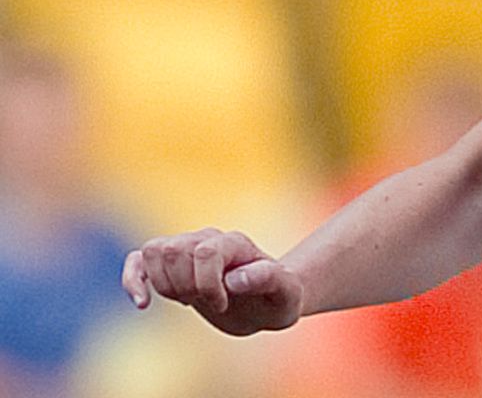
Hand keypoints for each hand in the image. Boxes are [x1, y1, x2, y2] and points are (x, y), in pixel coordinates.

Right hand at [122, 228, 304, 335]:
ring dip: (164, 284)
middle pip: (173, 249)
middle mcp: (209, 238)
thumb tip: (235, 279)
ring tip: (190, 298)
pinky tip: (143, 304)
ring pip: (153, 251)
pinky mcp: (172, 265)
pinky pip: (138, 259)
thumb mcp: (287, 295)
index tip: (224, 303)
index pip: (204, 252)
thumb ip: (269, 279)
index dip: (207, 284)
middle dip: (184, 284)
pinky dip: (133, 280)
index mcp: (236, 243)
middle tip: (207, 300)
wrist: (267, 302)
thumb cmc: (278, 298)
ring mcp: (188, 248)